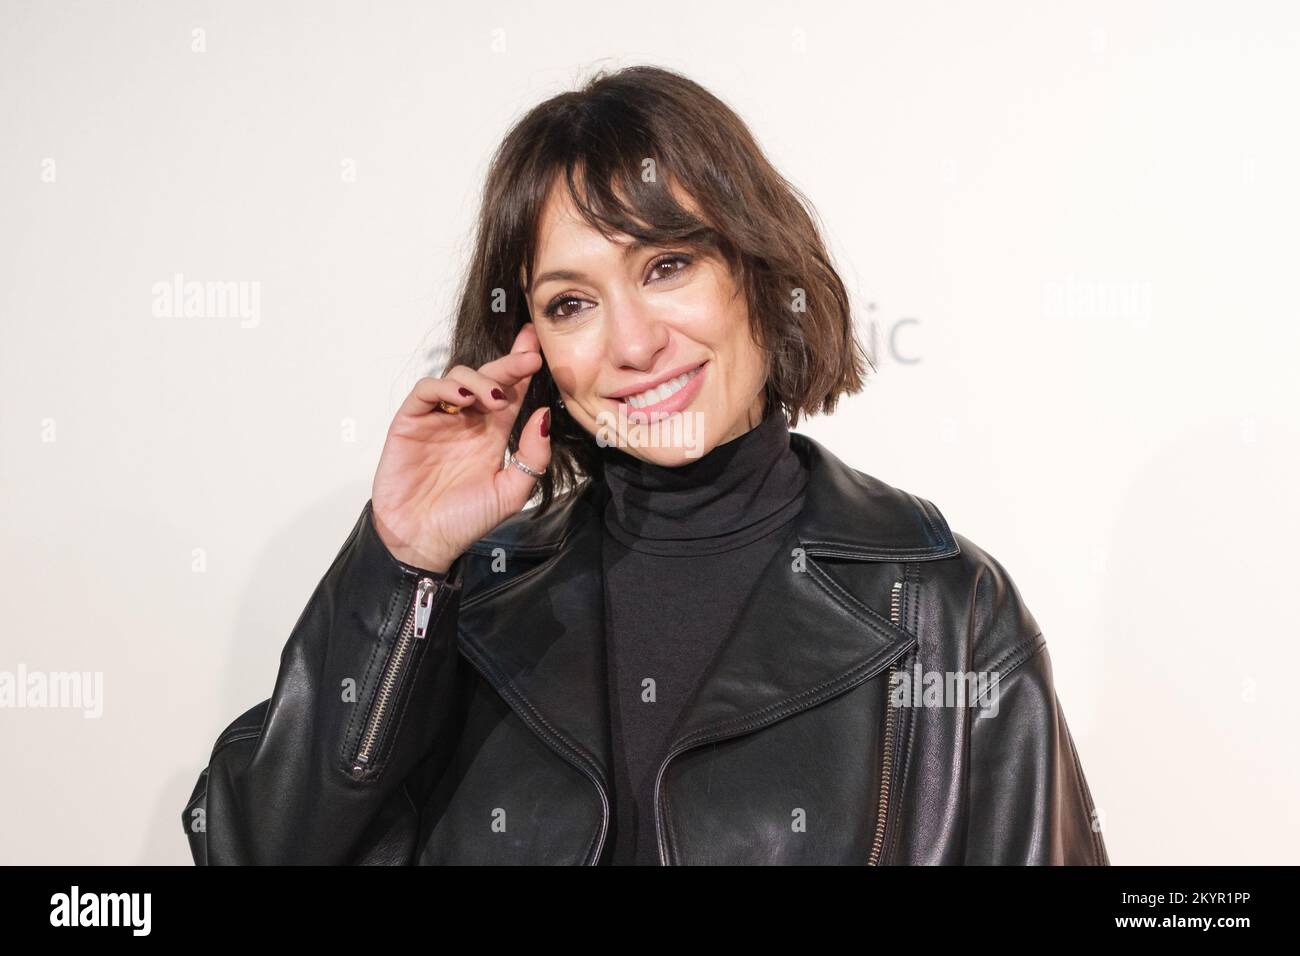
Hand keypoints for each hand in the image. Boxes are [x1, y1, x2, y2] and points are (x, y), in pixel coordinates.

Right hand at [370, 323, 551, 571]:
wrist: (423, 541)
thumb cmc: (465, 520)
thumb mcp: (511, 492)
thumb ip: (532, 457)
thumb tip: (545, 415)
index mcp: (493, 434)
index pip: (512, 392)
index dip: (524, 370)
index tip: (540, 351)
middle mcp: (466, 421)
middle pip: (489, 378)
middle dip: (510, 364)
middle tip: (529, 358)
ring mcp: (438, 418)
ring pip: (458, 377)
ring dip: (480, 379)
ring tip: (494, 398)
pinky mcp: (410, 422)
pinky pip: (426, 391)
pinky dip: (445, 386)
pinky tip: (463, 398)